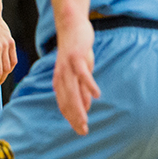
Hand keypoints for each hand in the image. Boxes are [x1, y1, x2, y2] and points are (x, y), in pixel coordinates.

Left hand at [52, 18, 99, 134]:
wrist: (71, 27)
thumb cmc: (76, 51)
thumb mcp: (80, 72)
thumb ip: (82, 89)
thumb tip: (86, 106)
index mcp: (61, 81)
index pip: (65, 104)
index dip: (71, 118)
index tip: (79, 130)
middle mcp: (61, 76)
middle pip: (67, 101)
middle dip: (74, 118)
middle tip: (82, 132)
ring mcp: (68, 67)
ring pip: (73, 91)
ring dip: (79, 107)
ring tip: (85, 121)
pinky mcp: (76, 58)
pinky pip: (83, 74)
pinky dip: (89, 85)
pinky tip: (96, 96)